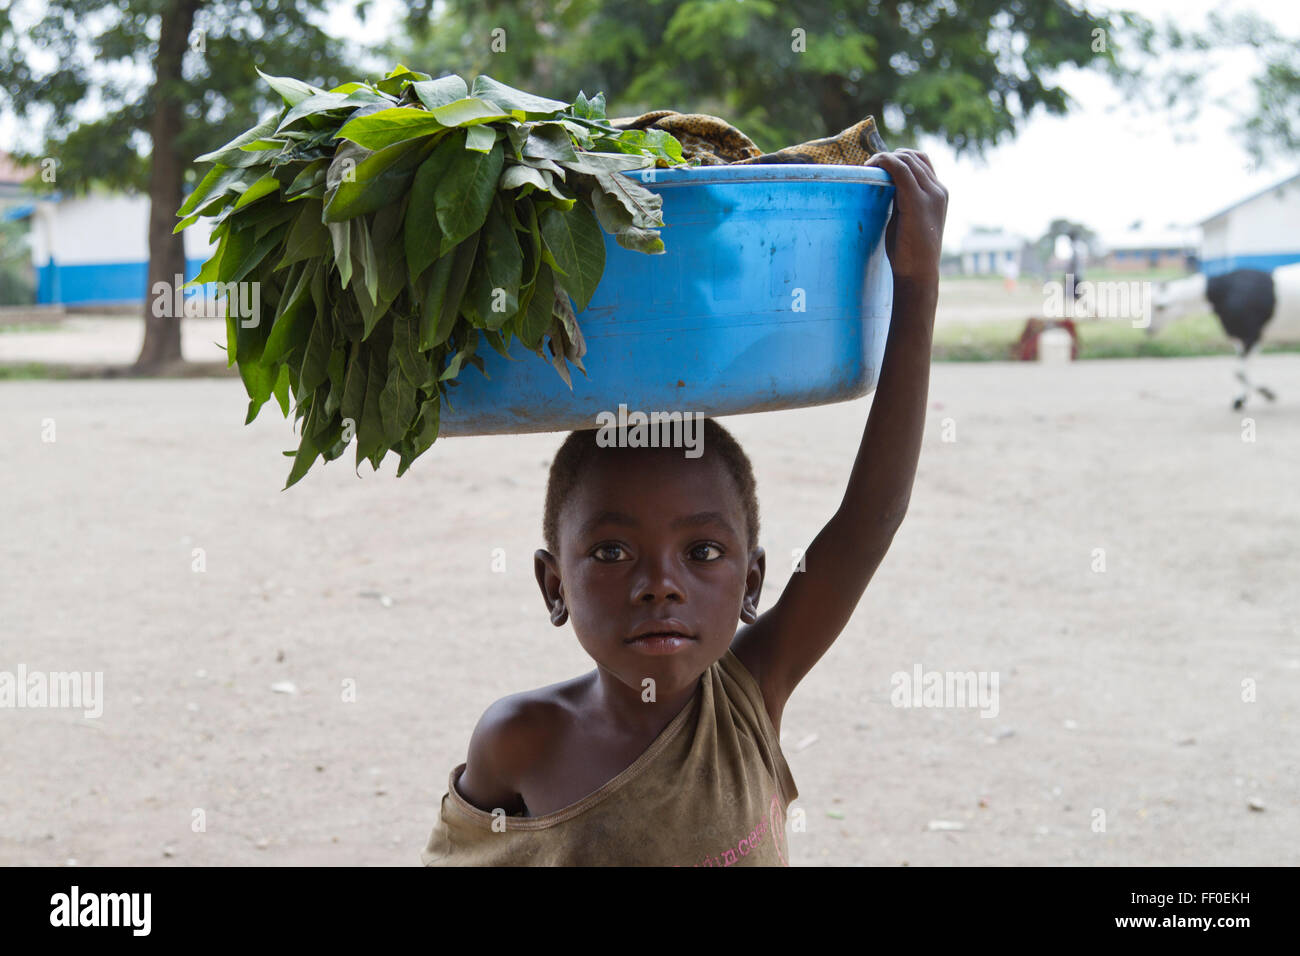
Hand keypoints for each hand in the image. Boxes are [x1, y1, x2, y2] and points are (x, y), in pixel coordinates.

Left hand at [864, 149, 947, 283]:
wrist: (919, 273)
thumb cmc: (909, 251)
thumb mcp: (909, 218)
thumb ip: (902, 200)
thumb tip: (884, 187)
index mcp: (939, 193)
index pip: (921, 161)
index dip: (900, 158)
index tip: (879, 167)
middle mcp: (938, 190)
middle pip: (914, 157)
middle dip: (890, 157)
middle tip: (869, 167)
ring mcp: (930, 194)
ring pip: (907, 160)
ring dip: (884, 158)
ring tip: (867, 167)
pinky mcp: (917, 201)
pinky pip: (900, 170)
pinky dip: (884, 162)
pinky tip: (870, 167)